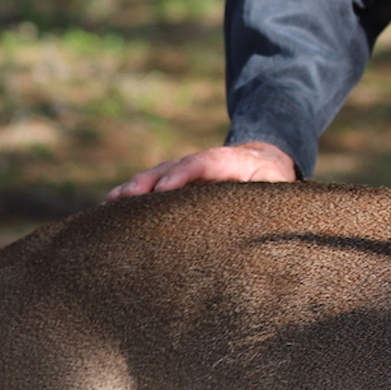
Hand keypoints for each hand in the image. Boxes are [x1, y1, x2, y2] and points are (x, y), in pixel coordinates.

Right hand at [106, 141, 299, 200]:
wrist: (268, 160)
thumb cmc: (274, 183)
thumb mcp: (280, 189)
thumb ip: (271, 202)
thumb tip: (265, 229)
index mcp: (235, 161)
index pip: (207, 162)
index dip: (185, 172)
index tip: (164, 188)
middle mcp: (206, 163)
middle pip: (174, 166)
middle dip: (149, 182)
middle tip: (125, 198)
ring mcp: (190, 172)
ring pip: (159, 175)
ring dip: (135, 188)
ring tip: (111, 204)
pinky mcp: (179, 184)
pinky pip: (154, 187)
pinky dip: (133, 196)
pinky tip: (110, 209)